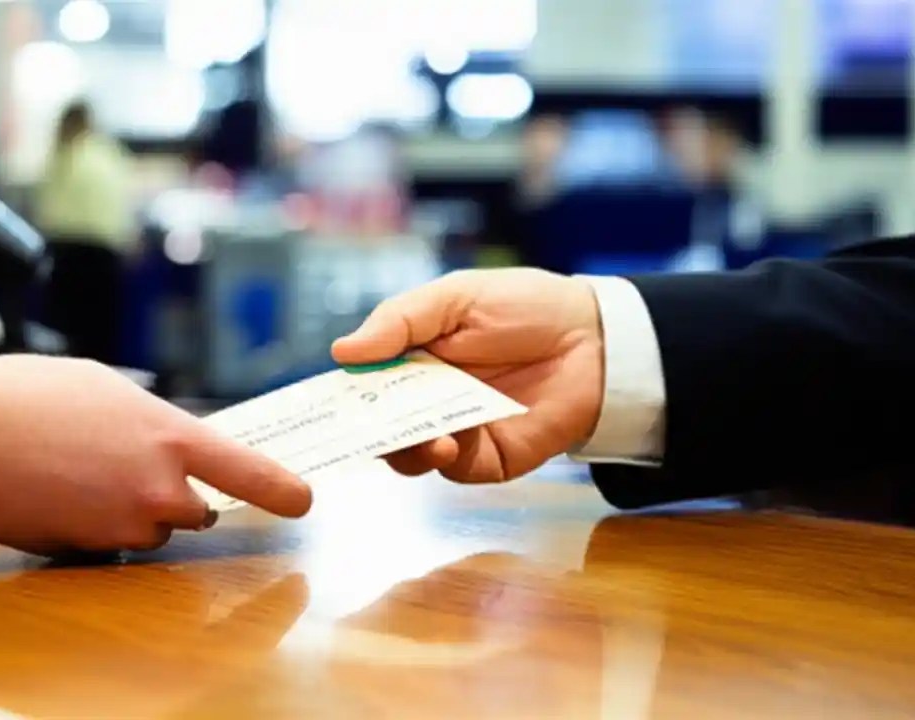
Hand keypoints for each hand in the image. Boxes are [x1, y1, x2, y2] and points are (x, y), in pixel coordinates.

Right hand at [0, 356, 311, 554]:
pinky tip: (55, 491)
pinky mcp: (86, 551)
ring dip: (127, 512)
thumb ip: (151, 422)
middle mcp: (158, 489)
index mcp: (171, 438)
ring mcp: (122, 525)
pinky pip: (105, 544)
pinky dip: (90, 526)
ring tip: (75, 472)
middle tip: (121, 463)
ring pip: (146, 531)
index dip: (281, 490)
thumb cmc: (31, 395)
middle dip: (171, 496)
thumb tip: (163, 444)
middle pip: (192, 511)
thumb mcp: (108, 389)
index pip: (247, 472)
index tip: (303, 501)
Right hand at [331, 268, 603, 482]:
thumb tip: (342, 352)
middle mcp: (427, 401)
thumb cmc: (525, 306)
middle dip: (366, 433)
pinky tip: (455, 441)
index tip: (316, 408)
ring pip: (411, 456)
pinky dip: (450, 458)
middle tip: (361, 430)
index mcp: (410, 360)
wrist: (598, 338)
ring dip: (407, 451)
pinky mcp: (491, 459)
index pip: (362, 386)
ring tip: (424, 438)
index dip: (338, 398)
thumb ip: (399, 323)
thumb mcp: (454, 298)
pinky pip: (459, 469)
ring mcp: (458, 431)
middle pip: (378, 428)